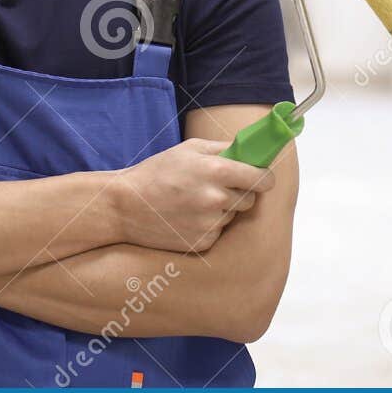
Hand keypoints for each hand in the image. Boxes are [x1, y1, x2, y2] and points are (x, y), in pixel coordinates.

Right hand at [112, 139, 275, 253]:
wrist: (126, 206)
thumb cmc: (158, 172)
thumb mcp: (190, 149)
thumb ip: (224, 149)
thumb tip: (251, 150)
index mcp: (216, 171)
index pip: (262, 179)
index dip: (265, 178)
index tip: (263, 178)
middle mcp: (216, 199)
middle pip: (250, 200)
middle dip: (241, 193)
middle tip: (220, 187)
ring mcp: (210, 224)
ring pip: (233, 216)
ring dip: (223, 209)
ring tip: (195, 202)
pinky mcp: (202, 243)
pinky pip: (218, 232)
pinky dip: (209, 225)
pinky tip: (188, 217)